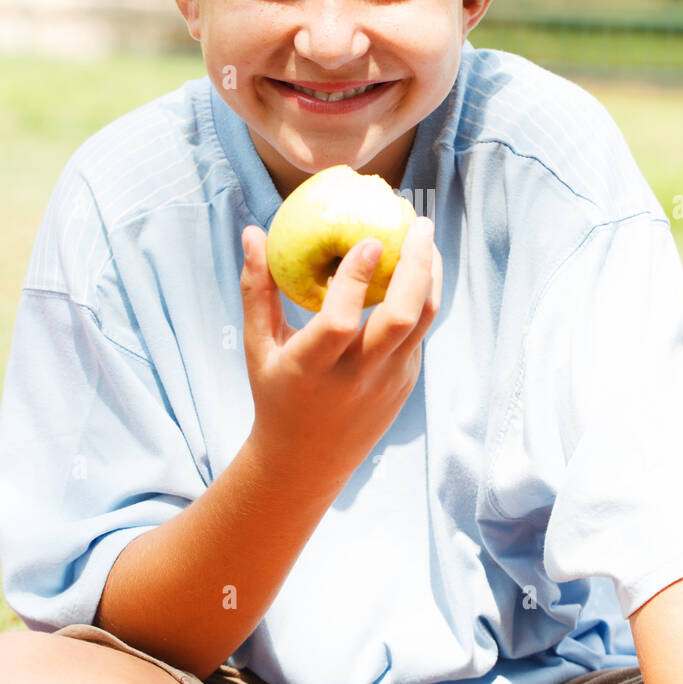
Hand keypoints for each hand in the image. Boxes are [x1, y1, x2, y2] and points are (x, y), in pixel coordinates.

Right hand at [240, 217, 442, 496]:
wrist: (307, 462)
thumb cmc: (275, 392)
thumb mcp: (257, 347)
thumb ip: (257, 290)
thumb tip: (252, 233)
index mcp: (312, 368)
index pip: (341, 322)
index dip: (357, 280)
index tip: (369, 240)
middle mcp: (356, 377)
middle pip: (400, 318)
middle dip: (415, 266)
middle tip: (416, 222)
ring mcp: (388, 381)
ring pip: (422, 322)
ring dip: (430, 274)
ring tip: (423, 233)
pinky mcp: (406, 381)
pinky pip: (420, 331)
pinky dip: (422, 294)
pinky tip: (416, 264)